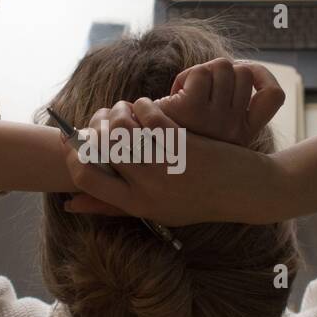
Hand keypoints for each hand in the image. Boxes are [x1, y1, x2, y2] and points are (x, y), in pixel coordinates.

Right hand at [62, 98, 278, 225]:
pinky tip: (152, 107)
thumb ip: (111, 207)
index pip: (84, 178)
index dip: (74, 154)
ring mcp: (167, 166)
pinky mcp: (184, 145)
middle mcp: (148, 188)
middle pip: (99, 148)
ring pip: (122, 127)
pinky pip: (150, 116)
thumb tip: (69, 204)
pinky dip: (145, 105)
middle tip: (105, 117)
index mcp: (136, 204)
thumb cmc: (198, 201)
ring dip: (120, 110)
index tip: (80, 141)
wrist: (248, 192)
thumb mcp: (154, 210)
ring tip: (129, 108)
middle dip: (95, 125)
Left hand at [154, 58, 284, 145]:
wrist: (142, 161)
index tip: (246, 74)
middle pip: (243, 72)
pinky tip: (172, 99)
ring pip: (223, 66)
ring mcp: (216, 120)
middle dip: (218, 72)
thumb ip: (229, 104)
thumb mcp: (209, 130)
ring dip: (200, 73)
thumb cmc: (173, 140)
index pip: (275, 96)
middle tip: (198, 93)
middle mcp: (235, 128)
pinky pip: (199, 73)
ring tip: (184, 97)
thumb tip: (238, 66)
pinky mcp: (192, 110)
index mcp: (243, 132)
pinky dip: (184, 78)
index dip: (264, 78)